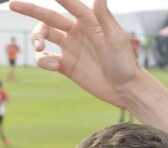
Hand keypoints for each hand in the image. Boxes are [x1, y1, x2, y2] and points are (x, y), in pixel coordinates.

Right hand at [10, 0, 140, 107]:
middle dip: (31, 10)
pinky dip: (43, 60)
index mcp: (91, 23)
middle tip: (12, 4)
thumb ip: (105, 16)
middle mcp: (79, 33)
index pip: (71, 5)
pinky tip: (53, 65)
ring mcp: (71, 49)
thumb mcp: (116, 38)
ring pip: (44, 37)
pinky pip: (46, 58)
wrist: (126, 91)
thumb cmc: (126, 63)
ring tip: (39, 47)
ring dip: (37, 39)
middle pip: (49, 17)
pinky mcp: (66, 65)